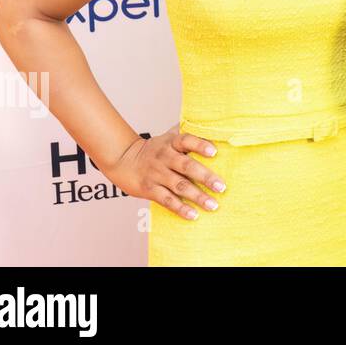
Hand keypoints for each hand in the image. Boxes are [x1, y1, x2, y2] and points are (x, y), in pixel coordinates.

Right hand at [103, 124, 225, 220]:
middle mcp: (164, 157)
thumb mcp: (169, 137)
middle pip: (186, 166)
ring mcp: (156, 174)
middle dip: (205, 177)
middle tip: (221, 187)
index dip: (200, 145)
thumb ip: (190, 133)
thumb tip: (217, 129)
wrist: (124, 160)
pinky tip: (193, 215)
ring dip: (197, 196)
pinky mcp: (149, 189)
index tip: (214, 151)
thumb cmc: (156, 149)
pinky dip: (180, 208)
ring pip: (179, 186)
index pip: (187, 140)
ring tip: (213, 205)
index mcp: (172, 142)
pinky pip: (167, 200)